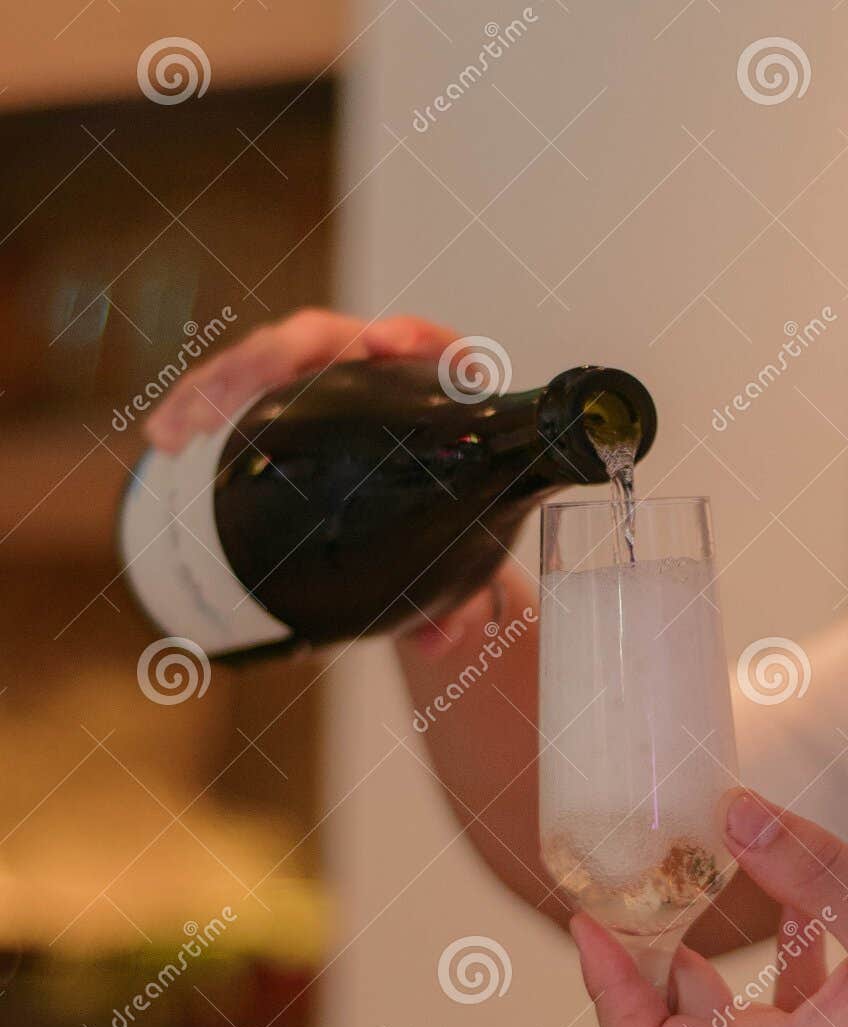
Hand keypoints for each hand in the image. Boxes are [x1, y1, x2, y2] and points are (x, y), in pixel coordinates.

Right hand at [145, 307, 493, 655]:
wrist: (429, 544)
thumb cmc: (451, 541)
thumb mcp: (460, 578)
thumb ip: (459, 609)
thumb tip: (439, 641)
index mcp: (444, 399)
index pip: (437, 351)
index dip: (415, 340)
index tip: (381, 344)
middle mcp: (380, 372)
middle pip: (326, 341)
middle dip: (270, 358)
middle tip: (230, 393)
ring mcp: (326, 378)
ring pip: (267, 358)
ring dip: (214, 383)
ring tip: (174, 431)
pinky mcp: (283, 399)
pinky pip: (237, 389)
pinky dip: (198, 404)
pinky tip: (163, 438)